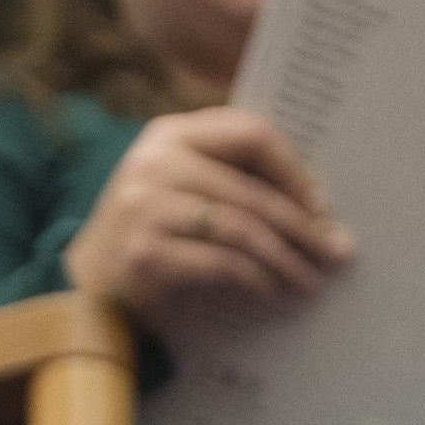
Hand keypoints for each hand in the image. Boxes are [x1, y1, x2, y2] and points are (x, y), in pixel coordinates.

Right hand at [62, 107, 352, 332]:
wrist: (89, 286)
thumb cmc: (151, 232)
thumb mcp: (180, 186)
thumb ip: (228, 177)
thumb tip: (312, 201)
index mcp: (170, 134)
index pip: (250, 133)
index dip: (294, 169)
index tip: (322, 204)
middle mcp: (156, 163)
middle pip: (253, 190)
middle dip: (303, 226)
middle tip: (336, 251)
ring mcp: (147, 208)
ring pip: (243, 229)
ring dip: (287, 259)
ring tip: (312, 280)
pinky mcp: (147, 254)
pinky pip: (222, 264)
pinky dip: (258, 279)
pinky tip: (276, 290)